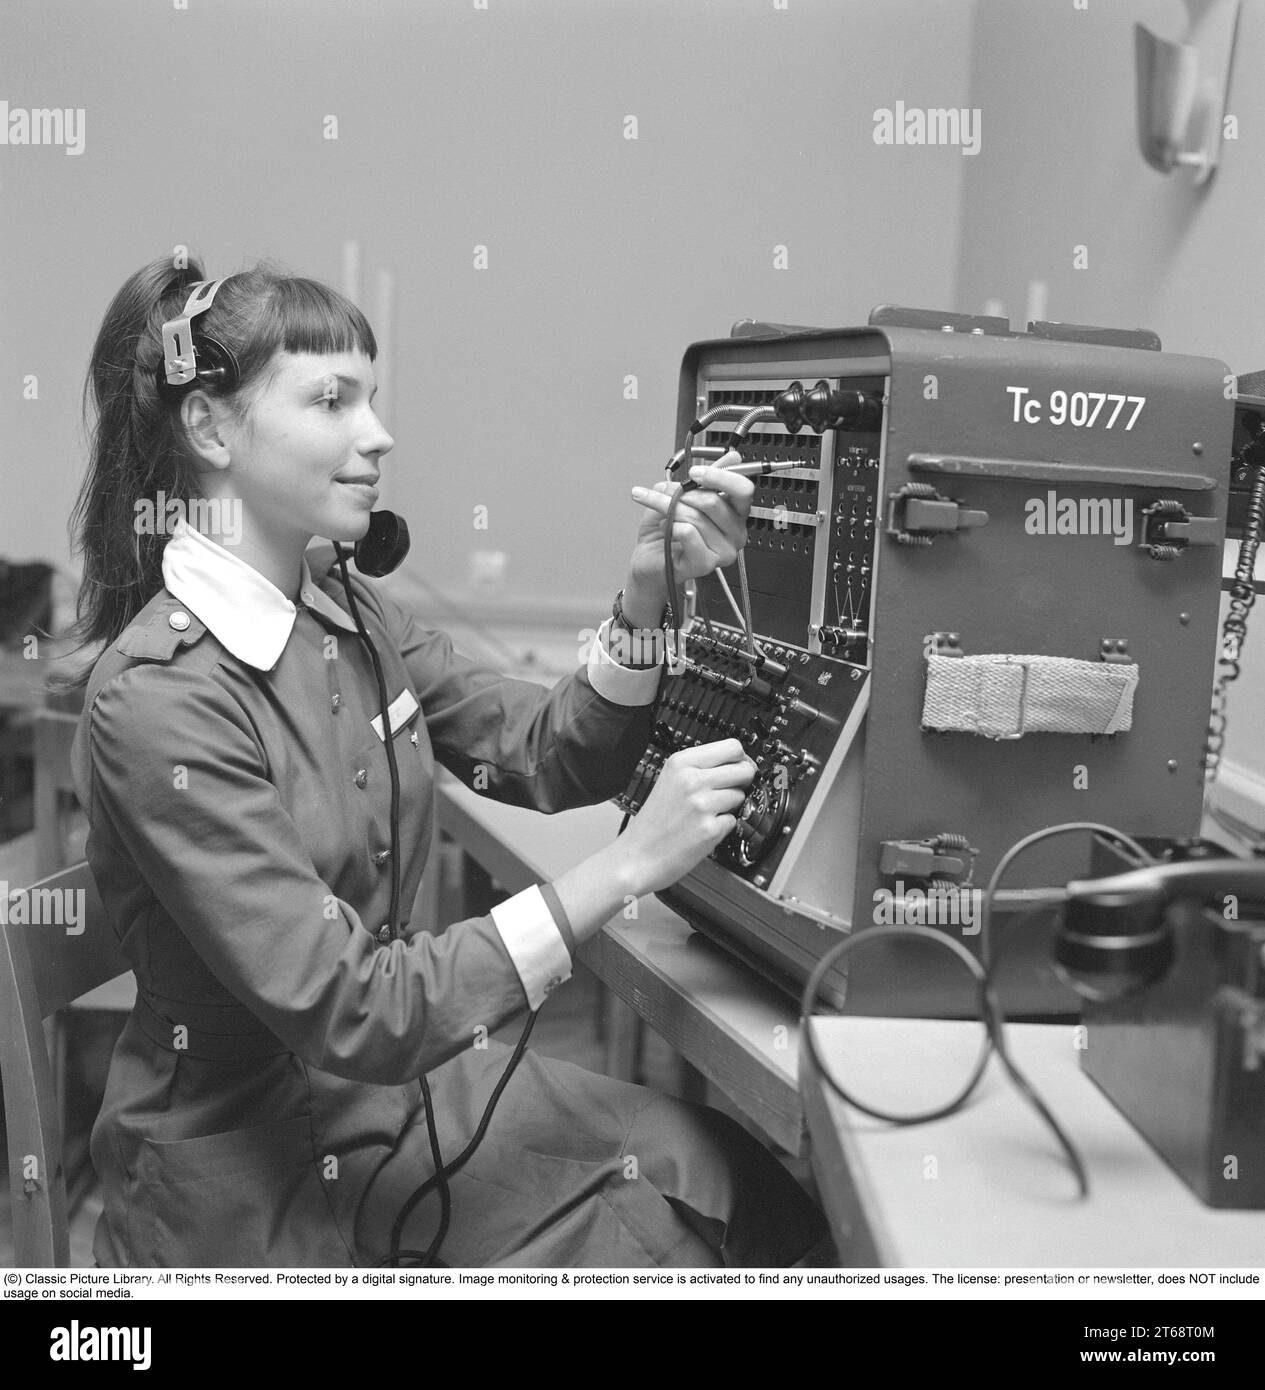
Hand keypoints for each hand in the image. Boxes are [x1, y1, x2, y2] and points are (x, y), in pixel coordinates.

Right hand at [612, 738, 756, 895]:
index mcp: (681, 763)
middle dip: (741, 781)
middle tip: (726, 791)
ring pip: (741, 795)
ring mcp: (702, 805)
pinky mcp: (711, 829)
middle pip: (744, 769)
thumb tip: (740, 763)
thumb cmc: (654, 821)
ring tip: (707, 813)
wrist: (638, 855)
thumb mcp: (670, 780)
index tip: (738, 767)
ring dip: (731, 805)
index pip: (732, 746)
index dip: (740, 759)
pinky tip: (704, 828)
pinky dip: (724, 826)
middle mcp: (692, 780)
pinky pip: (734, 820)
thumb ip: (700, 768)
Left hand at [625, 464, 754, 603]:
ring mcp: (723, 551)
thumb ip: (708, 478)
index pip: (742, 490)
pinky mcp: (706, 563)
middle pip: (712, 501)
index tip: (695, 472)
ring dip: (667, 506)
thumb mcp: (685, 495)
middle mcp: (735, 533)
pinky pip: (687, 532)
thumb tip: (733, 458)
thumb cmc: (667, 530)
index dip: (719, 477)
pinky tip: (665, 530)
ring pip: (694, 516)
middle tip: (662, 492)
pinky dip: (669, 526)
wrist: (649, 559)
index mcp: (735, 514)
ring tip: (657, 509)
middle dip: (680, 492)